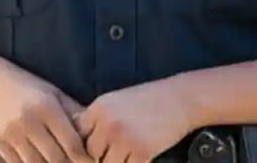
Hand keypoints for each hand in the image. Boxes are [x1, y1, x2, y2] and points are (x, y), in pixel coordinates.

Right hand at [0, 58, 92, 162]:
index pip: (71, 143)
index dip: (84, 159)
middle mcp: (28, 121)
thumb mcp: (55, 94)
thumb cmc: (31, 89)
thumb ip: (75, 114)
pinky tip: (42, 162)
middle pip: (55, 159)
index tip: (92, 162)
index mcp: (47, 107)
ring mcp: (12, 134)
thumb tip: (98, 135)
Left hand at [77, 80, 196, 162]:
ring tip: (125, 154)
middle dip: (99, 156)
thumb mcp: (115, 101)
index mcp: (99, 108)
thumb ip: (96, 119)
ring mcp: (125, 139)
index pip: (77, 136)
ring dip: (115, 162)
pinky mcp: (142, 152)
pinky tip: (138, 157)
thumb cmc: (147, 100)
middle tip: (112, 152)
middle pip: (90, 154)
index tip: (91, 148)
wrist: (179, 99)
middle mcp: (109, 124)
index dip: (82, 145)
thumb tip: (77, 140)